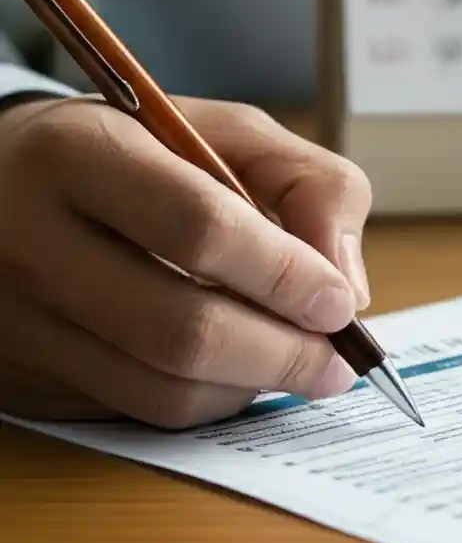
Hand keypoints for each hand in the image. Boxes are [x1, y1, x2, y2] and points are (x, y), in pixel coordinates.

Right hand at [0, 96, 371, 428]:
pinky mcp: (22, 377)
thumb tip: (346, 286)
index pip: (201, 228)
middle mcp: (31, 240)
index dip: (287, 274)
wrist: (3, 183)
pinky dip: (209, 399)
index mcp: (79, 153)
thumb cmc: (138, 152)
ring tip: (299, 362)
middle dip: (285, 353)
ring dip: (254, 385)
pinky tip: (237, 369)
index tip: (340, 302)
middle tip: (339, 360)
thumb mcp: (226, 131)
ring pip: (164, 387)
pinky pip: (138, 411)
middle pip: (184, 330)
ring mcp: (20, 319)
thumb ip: (309, 183)